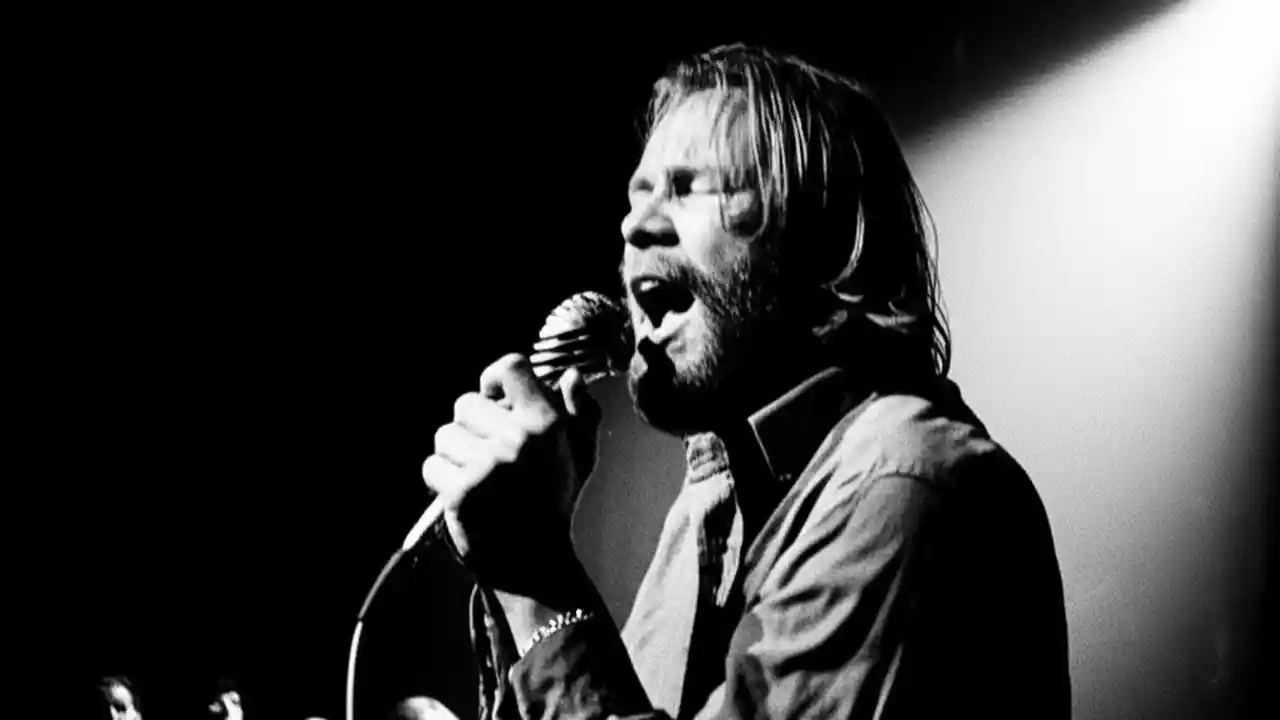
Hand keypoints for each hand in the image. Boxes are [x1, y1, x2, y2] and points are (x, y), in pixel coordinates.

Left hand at [421, 353, 600, 592]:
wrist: (534, 561)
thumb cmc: (552, 502)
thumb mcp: (578, 455)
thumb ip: (580, 413)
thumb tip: (571, 375)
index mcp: (547, 424)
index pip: (509, 366)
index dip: (493, 379)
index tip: (493, 397)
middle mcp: (518, 440)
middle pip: (465, 403)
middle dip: (471, 426)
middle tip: (488, 455)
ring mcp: (488, 466)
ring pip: (444, 435)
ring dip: (454, 455)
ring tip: (477, 477)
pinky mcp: (462, 492)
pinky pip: (432, 466)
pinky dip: (441, 480)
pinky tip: (463, 495)